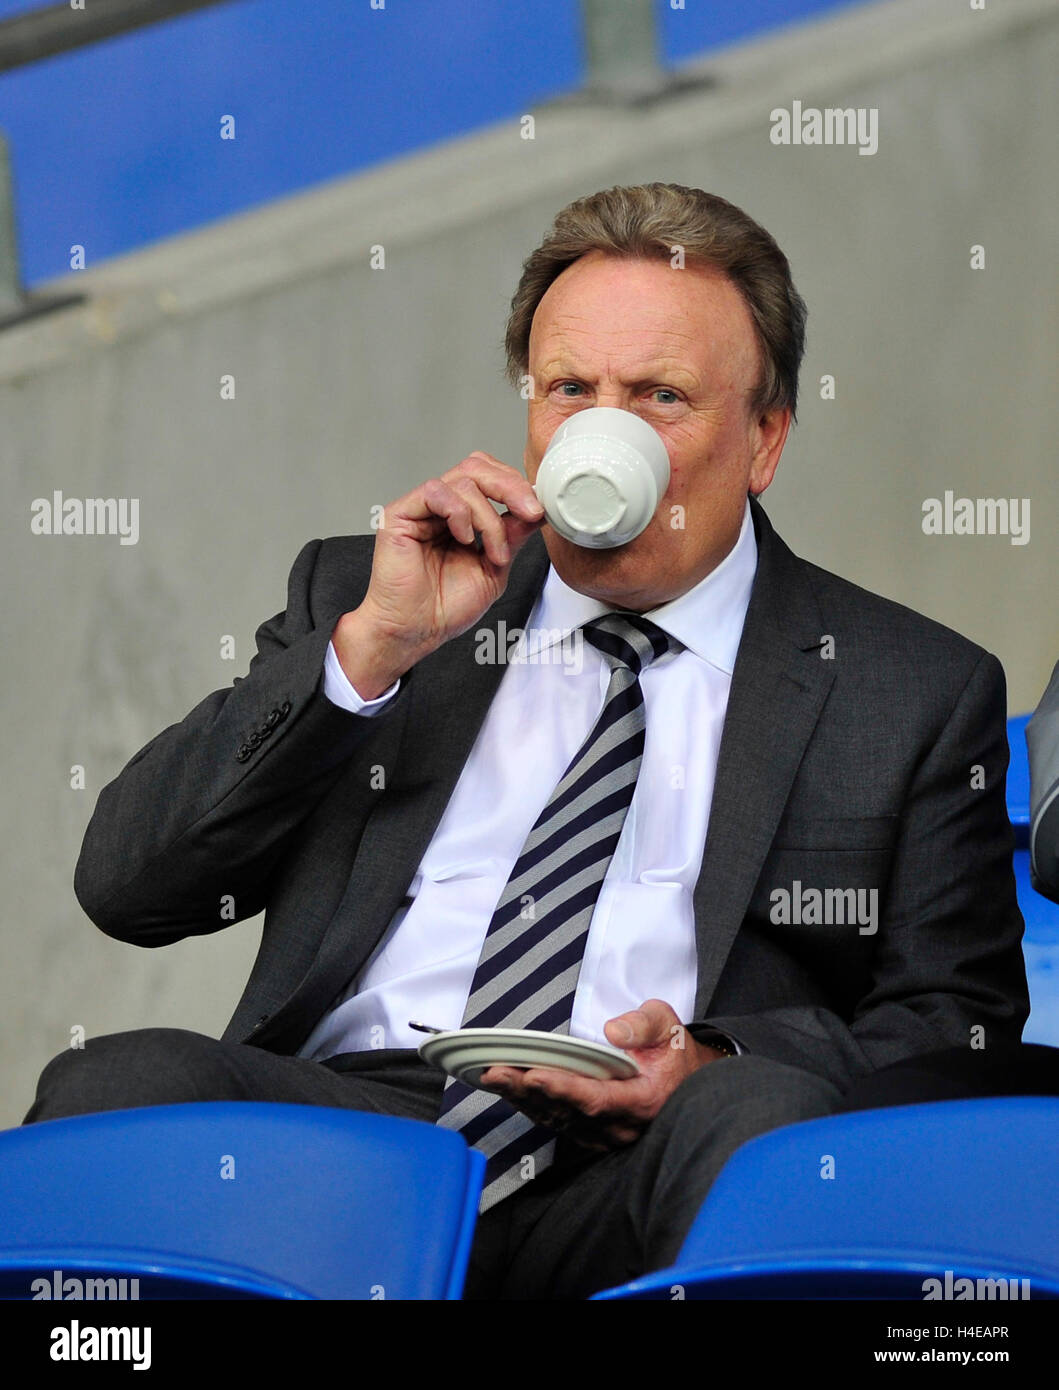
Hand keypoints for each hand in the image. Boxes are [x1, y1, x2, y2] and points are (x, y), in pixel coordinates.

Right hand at [332, 454, 543, 696]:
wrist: (415, 631)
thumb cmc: (444, 607)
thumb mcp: (495, 568)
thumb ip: (512, 536)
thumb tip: (537, 509)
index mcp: (461, 516)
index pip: (489, 478)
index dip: (516, 486)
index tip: (538, 510)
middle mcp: (440, 507)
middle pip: (477, 467)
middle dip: (511, 487)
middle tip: (530, 512)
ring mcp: (420, 508)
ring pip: (464, 481)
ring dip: (489, 518)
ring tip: (492, 552)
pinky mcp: (400, 513)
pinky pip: (436, 493)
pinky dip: (460, 514)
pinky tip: (464, 540)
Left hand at [476, 999, 728, 1151]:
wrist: (686, 1085)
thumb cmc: (674, 1053)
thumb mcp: (669, 1026)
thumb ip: (644, 1024)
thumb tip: (613, 1030)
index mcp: (642, 1100)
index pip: (597, 1098)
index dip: (564, 1088)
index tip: (535, 1074)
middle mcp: (620, 1125)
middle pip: (567, 1111)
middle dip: (528, 1091)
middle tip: (495, 1072)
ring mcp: (605, 1133)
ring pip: (557, 1119)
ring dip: (522, 1100)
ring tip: (492, 1077)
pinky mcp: (592, 1132)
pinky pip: (557, 1122)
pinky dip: (531, 1106)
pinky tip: (510, 1090)